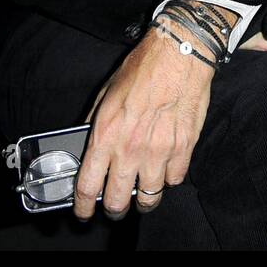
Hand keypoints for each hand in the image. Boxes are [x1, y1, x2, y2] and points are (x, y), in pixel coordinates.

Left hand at [74, 23, 213, 220]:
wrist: (180, 54)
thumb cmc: (143, 68)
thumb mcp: (106, 94)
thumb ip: (95, 123)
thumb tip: (88, 145)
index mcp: (106, 135)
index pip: (88, 186)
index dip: (82, 207)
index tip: (83, 212)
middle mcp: (130, 149)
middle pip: (118, 201)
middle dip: (114, 209)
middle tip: (116, 206)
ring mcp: (159, 151)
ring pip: (149, 197)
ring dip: (144, 198)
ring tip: (144, 193)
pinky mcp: (184, 147)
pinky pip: (174, 179)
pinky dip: (169, 178)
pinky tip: (166, 168)